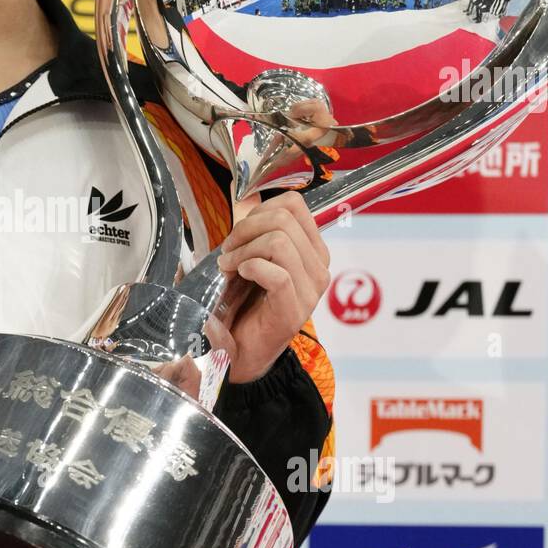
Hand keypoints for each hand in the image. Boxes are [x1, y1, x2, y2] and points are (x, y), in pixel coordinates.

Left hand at [212, 188, 330, 383]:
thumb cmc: (245, 303)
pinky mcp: (295, 308)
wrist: (240, 351)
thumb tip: (246, 196)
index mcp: (312, 250)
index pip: (294, 205)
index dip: (260, 209)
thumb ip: (254, 230)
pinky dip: (250, 267)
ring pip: (280, 243)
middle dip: (246, 229)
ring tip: (229, 266)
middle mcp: (319, 267)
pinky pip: (276, 273)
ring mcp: (311, 290)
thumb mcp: (250, 258)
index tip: (239, 232)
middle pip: (284, 220)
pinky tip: (237, 276)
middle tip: (228, 250)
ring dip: (244, 250)